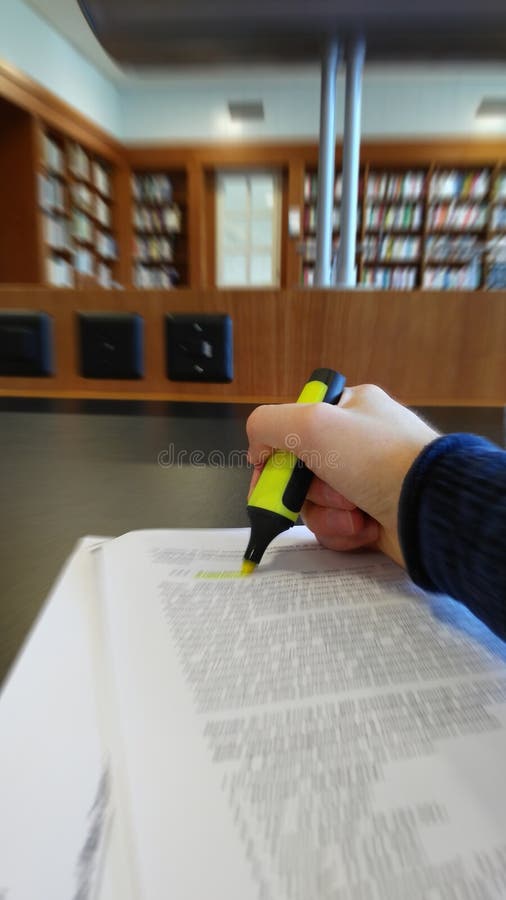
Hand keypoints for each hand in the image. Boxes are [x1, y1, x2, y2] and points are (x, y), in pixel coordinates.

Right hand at [247, 384, 437, 565]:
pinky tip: (365, 527)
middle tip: (314, 495)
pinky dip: (344, 531)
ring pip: (316, 503)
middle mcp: (359, 443)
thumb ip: (268, 424)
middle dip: (305, 490)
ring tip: (354, 511)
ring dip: (327, 513)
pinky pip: (336, 527)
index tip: (264, 476)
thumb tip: (257, 449)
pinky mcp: (374, 515)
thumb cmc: (378, 458)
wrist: (431, 509)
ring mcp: (368, 481)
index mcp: (349, 409)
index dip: (275, 455)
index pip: (295, 427)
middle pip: (301, 471)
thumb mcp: (311, 423)